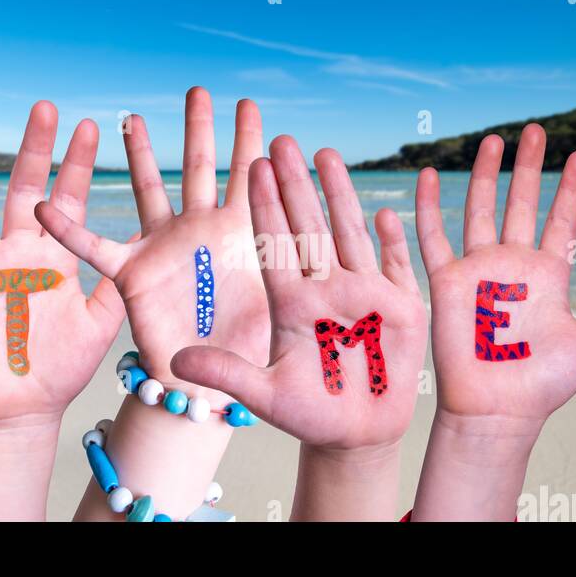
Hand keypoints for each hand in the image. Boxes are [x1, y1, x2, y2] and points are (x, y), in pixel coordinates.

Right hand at [0, 101, 123, 424]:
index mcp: (54, 258)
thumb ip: (118, 284)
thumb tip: (146, 246)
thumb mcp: (101, 323)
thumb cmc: (62, 368)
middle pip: (23, 189)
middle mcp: (17, 253)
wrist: (21, 411)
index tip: (92, 126)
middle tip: (44, 106)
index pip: (67, 200)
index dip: (77, 165)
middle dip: (34, 149)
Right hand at [35, 87, 268, 396]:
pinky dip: (69, 231)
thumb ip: (282, 268)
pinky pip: (95, 249)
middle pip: (199, 168)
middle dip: (199, 128)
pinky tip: (45, 205)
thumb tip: (303, 232)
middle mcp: (201, 233)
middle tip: (200, 90)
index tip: (250, 103)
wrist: (210, 384)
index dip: (250, 141)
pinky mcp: (134, 276)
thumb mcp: (276, 304)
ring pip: (149, 190)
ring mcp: (165, 248)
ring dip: (140, 154)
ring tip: (133, 116)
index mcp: (242, 236)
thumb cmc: (251, 347)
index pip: (250, 177)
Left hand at [172, 135, 427, 450]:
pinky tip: (385, 211)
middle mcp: (325, 289)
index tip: (253, 166)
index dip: (265, 206)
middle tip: (282, 140)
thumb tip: (175, 360)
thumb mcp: (263, 395)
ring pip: (349, 234)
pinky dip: (393, 242)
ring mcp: (364, 295)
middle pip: (308, 227)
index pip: (274, 244)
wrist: (356, 436)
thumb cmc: (309, 415)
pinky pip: (396, 267)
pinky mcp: (400, 309)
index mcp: (291, 303)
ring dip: (339, 195)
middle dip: (296, 184)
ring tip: (326, 154)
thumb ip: (224, 373)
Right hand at [417, 125, 575, 421]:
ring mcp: (479, 270)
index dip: (570, 189)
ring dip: (485, 174)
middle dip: (529, 167)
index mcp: (548, 275)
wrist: (497, 410)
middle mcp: (513, 265)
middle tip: (537, 130)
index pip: (561, 220)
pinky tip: (429, 175)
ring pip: (479, 209)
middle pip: (521, 203)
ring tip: (494, 140)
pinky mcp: (447, 282)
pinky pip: (433, 237)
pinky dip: (429, 206)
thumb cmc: (542, 385)